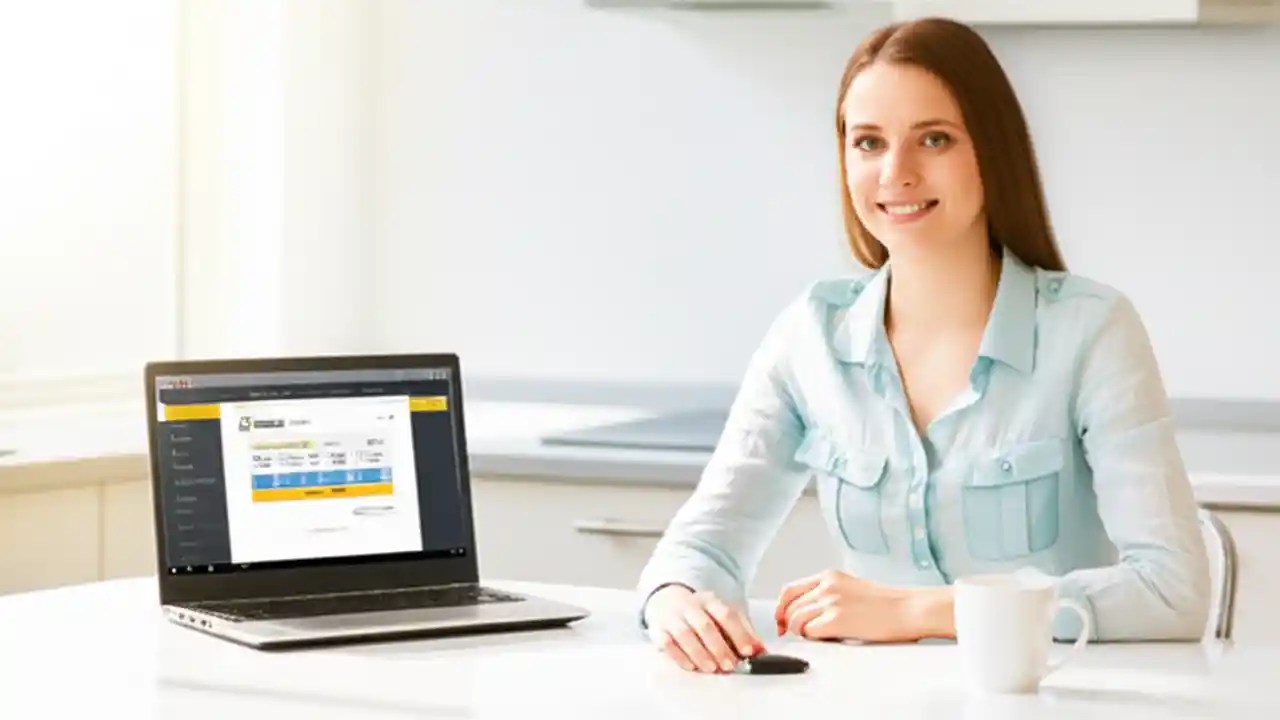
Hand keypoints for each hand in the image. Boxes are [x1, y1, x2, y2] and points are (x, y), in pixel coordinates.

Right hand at [644, 585, 765, 673]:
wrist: (666, 601)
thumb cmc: (701, 614)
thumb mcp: (722, 616)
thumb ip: (743, 632)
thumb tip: (761, 651)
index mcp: (710, 600)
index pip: (726, 614)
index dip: (739, 633)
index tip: (748, 652)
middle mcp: (690, 606)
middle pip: (705, 625)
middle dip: (719, 647)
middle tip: (730, 665)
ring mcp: (673, 617)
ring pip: (685, 633)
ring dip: (700, 653)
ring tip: (712, 668)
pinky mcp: (658, 629)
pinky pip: (666, 642)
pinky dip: (679, 655)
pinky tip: (691, 666)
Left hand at [774, 570, 953, 641]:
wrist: (909, 609)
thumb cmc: (887, 604)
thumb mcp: (852, 588)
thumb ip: (828, 594)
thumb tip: (807, 613)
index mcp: (829, 576)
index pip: (790, 590)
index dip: (781, 608)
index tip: (781, 622)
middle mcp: (827, 586)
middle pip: (789, 606)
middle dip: (788, 624)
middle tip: (793, 636)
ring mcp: (831, 602)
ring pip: (795, 620)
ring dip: (800, 633)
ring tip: (816, 637)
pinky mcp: (837, 620)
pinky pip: (809, 632)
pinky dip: (812, 639)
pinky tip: (826, 639)